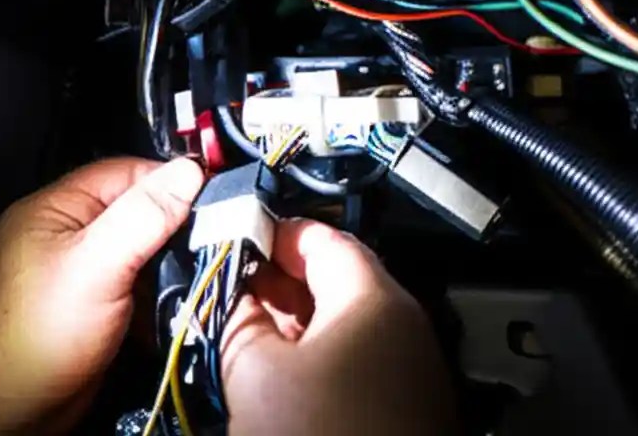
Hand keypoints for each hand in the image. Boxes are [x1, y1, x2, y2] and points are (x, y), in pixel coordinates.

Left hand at [0, 157, 204, 432]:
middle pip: (133, 211)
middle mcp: (63, 234)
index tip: (211, 198)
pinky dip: (156, 294)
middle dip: (172, 227)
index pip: (122, 173)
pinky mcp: (90, 306)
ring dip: (167, 265)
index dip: (168, 182)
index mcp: (53, 209)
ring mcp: (77, 272)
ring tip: (196, 277)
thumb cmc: (40, 335)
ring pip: (138, 252)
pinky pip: (134, 286)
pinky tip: (174, 306)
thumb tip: (186, 172)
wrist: (14, 407)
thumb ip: (143, 216)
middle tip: (212, 242)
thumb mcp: (97, 264)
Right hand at [221, 219, 456, 435]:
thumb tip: (228, 290)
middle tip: (228, 288)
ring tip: (243, 333)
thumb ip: (236, 316)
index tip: (231, 238)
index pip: (319, 235)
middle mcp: (403, 322)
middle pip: (334, 275)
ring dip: (293, 321)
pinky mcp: (404, 404)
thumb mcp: (254, 371)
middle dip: (276, 280)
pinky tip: (278, 377)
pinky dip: (317, 355)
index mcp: (374, 297)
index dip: (268, 233)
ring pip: (343, 321)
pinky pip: (357, 359)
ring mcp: (409, 366)